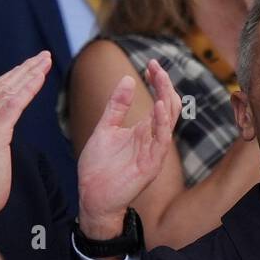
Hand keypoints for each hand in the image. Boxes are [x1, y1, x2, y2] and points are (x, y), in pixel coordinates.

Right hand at [0, 52, 51, 231]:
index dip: (13, 76)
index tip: (30, 66)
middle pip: (1, 85)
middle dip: (24, 68)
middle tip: (43, 56)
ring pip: (9, 90)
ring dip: (29, 73)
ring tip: (45, 61)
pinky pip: (14, 104)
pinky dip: (28, 88)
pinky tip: (39, 78)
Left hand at [77, 59, 178, 239]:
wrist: (91, 196)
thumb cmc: (98, 167)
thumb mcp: (105, 128)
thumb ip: (117, 106)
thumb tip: (128, 80)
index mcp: (144, 131)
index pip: (160, 101)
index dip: (158, 82)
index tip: (151, 63)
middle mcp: (152, 140)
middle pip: (168, 107)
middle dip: (164, 86)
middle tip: (157, 66)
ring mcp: (153, 153)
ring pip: (168, 122)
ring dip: (165, 99)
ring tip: (160, 79)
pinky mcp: (150, 166)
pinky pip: (161, 142)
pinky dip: (161, 124)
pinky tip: (158, 106)